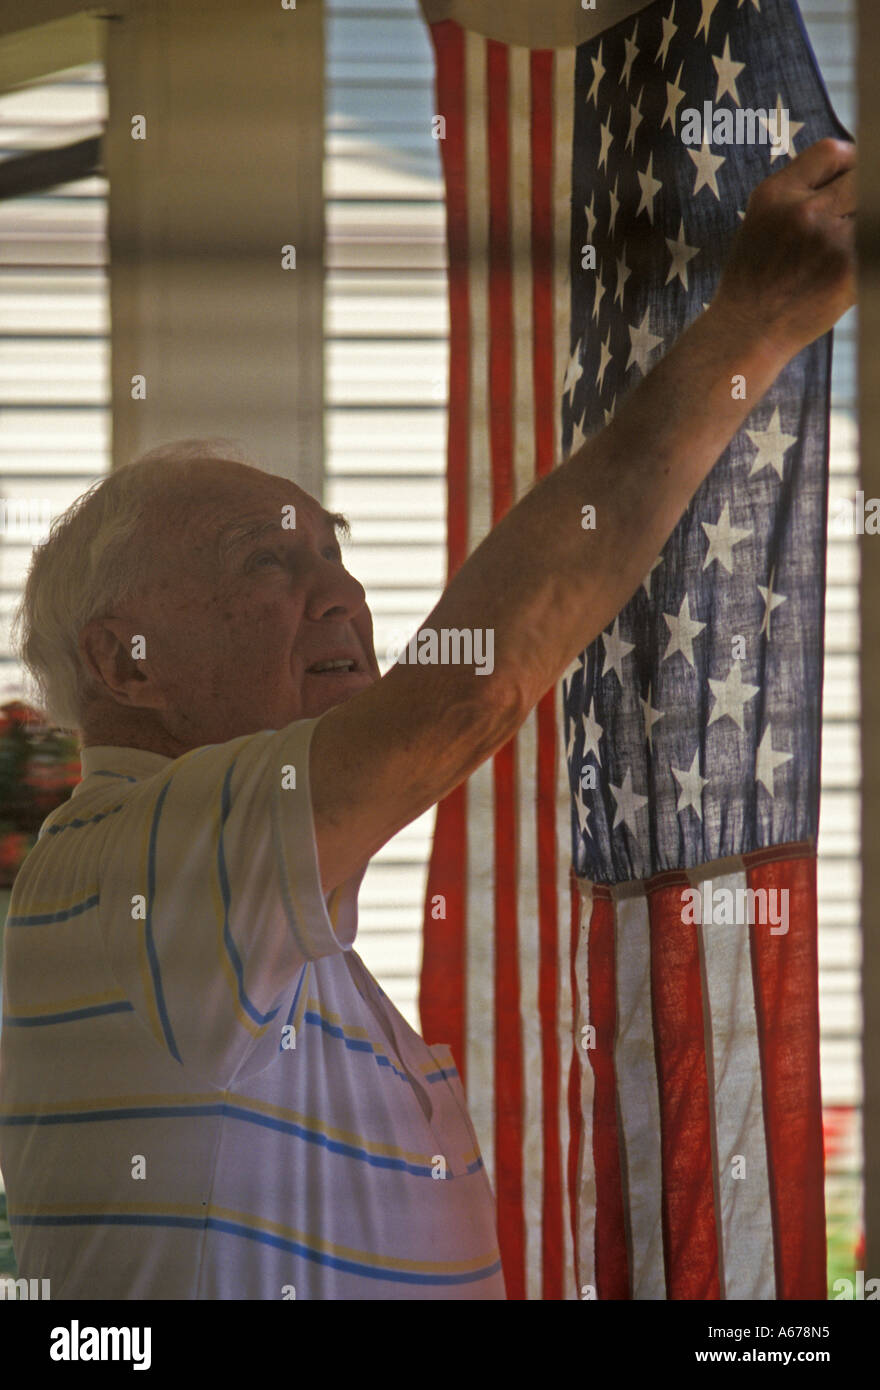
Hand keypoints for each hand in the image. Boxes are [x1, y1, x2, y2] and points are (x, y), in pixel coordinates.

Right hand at [712, 138, 855, 362]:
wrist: (746, 332)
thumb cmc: (754, 282)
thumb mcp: (760, 223)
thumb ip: (796, 194)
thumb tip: (850, 173)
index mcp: (775, 194)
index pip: (831, 152)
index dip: (850, 162)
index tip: (850, 181)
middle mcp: (801, 210)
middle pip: (861, 175)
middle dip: (862, 195)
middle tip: (849, 221)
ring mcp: (828, 238)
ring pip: (871, 208)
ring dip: (864, 225)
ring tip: (841, 248)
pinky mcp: (850, 267)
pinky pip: (873, 242)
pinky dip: (867, 253)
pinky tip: (846, 271)